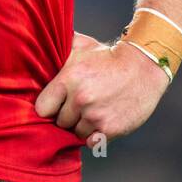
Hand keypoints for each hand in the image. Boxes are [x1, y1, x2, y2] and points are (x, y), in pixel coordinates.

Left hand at [34, 30, 171, 146]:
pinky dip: (94, 136)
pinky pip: (91, 142)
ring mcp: (95, 115)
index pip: (42, 108)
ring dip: (82, 125)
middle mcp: (80, 99)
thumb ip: (59, 47)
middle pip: (60, 122)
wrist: (143, 67)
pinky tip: (100, 122)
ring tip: (92, 111)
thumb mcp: (82, 45)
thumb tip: (38, 38)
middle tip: (79, 105)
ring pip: (76, 133)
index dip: (48, 107)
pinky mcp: (110, 129)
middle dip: (67, 115)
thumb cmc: (108, 56)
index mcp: (68, 79)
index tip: (55, 104)